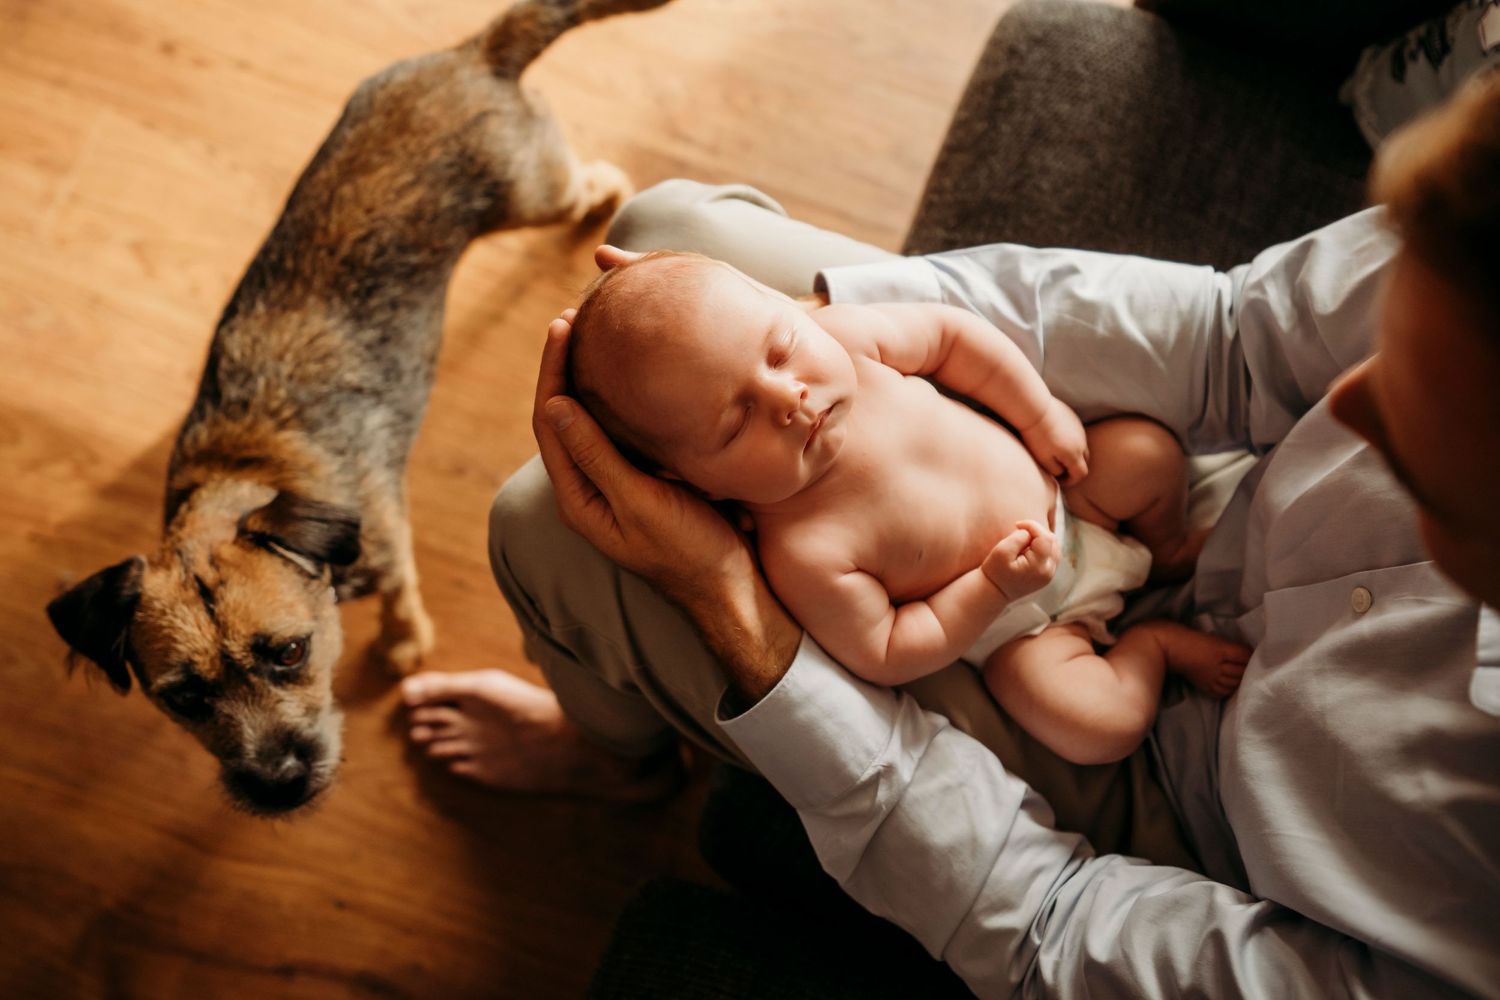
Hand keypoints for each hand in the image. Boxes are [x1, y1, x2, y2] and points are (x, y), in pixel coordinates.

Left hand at [532, 310, 801, 699]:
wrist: (733, 591)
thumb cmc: (689, 553)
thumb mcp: (640, 503)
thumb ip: (597, 456)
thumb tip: (555, 404)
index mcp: (579, 496)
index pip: (551, 418)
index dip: (553, 369)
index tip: (563, 324)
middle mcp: (592, 488)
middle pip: (565, 413)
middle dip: (567, 364)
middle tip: (578, 315)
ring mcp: (620, 485)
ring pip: (595, 419)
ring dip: (595, 376)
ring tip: (602, 331)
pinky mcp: (648, 482)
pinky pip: (626, 430)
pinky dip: (626, 397)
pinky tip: (642, 373)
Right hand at [982, 520, 1059, 601]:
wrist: (994, 592)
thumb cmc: (995, 571)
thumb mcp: (1001, 551)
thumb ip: (1018, 538)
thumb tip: (1029, 532)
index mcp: (1038, 566)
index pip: (1045, 537)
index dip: (1032, 525)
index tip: (1016, 524)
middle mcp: (1048, 571)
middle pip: (1052, 540)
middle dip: (1037, 531)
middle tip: (1019, 531)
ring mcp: (1050, 574)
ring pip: (1054, 545)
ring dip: (1041, 537)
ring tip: (1023, 540)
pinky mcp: (1048, 574)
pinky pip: (1052, 553)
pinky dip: (1043, 545)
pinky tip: (1028, 547)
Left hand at [1019, 398, 1088, 482]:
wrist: (1035, 409)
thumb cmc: (1036, 436)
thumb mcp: (1043, 460)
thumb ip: (1056, 470)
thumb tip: (1062, 472)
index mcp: (1074, 454)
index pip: (1081, 474)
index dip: (1071, 481)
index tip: (1058, 480)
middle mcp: (1081, 442)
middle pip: (1084, 460)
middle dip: (1073, 468)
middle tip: (1058, 469)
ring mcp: (1079, 428)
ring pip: (1081, 446)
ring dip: (1072, 453)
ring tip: (1055, 453)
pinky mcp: (1073, 418)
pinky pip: (1076, 433)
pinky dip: (1070, 440)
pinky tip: (1054, 437)